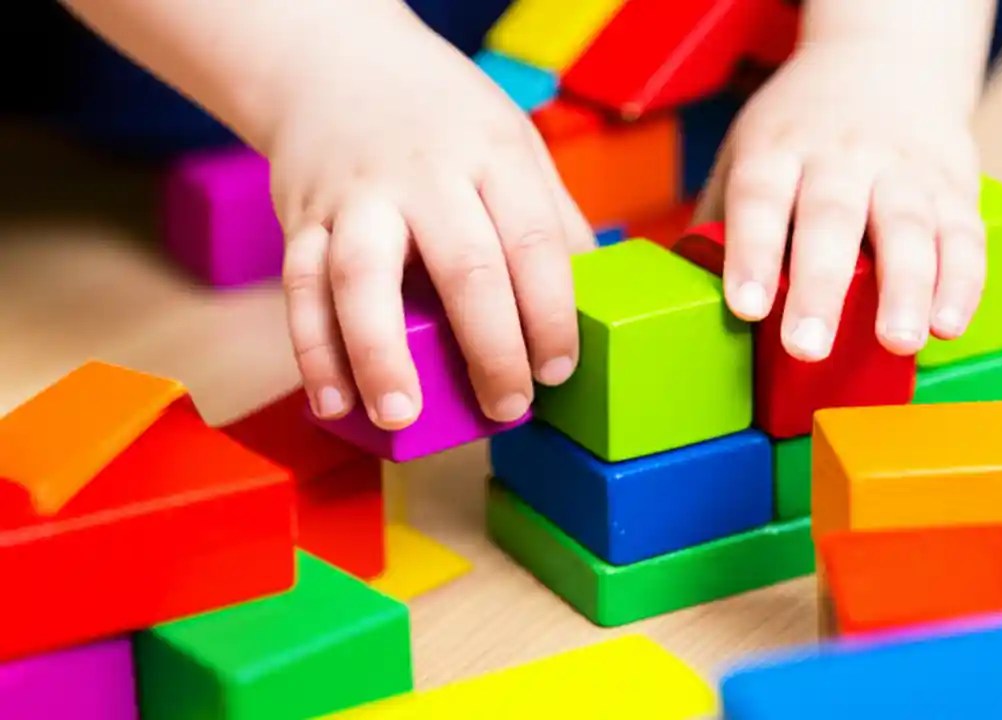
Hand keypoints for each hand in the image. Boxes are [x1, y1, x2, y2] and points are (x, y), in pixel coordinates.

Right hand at [272, 26, 594, 429]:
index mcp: (491, 154)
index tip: (558, 371)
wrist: (336, 61)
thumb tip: (591, 308)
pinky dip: (312, 350)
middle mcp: (423, 173)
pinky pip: (300, 288)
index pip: (532, 242)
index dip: (551, 314)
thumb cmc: (444, 121)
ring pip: (363, 278)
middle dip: (490, 348)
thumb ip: (550, 220)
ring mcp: (356, 196)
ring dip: (380, 355)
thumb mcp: (513, 144)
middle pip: (463, 266)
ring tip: (402, 417)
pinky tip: (333, 402)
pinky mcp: (300, 218)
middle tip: (506, 408)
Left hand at [695, 43, 985, 359]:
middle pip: (831, 219)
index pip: (760, 198)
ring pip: (906, 227)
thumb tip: (683, 299)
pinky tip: (949, 325)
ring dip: (905, 289)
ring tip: (898, 342)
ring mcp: (902, 168)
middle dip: (820, 287)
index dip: (751, 253)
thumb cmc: (798, 132)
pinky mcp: (952, 186)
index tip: (745, 307)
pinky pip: (962, 234)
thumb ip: (725, 222)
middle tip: (808, 347)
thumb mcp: (749, 152)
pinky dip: (960, 282)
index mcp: (777, 148)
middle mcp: (840, 154)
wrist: (885, 61)